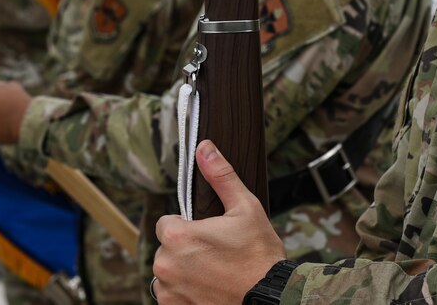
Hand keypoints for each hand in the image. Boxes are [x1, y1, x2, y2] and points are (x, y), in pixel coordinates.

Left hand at [152, 140, 284, 303]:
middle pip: (167, 249)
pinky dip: (186, 294)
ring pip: (169, 274)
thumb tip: (204, 147)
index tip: (208, 235)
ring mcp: (168, 292)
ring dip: (184, 273)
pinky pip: (172, 297)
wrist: (271, 298)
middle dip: (186, 251)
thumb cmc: (259, 255)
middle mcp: (165, 265)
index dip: (187, 227)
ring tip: (214, 274)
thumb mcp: (245, 208)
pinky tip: (210, 290)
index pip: (166, 223)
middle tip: (216, 255)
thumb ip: (221, 176)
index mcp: (176, 236)